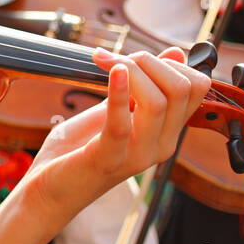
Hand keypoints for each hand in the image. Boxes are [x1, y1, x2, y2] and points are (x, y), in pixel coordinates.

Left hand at [25, 47, 209, 223]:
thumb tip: (175, 54)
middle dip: (148, 61)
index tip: (133, 56)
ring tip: (104, 61)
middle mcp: (160, 146)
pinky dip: (118, 92)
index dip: (168, 63)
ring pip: (158, 102)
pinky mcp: (108, 159)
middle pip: (180, 90)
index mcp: (165, 134)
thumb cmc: (77, 151)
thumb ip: (138, 88)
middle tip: (113, 57)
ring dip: (132, 70)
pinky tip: (112, 71)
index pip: (195, 88)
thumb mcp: (111, 112)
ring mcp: (137, 156)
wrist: (48, 190)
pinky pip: (122, 123)